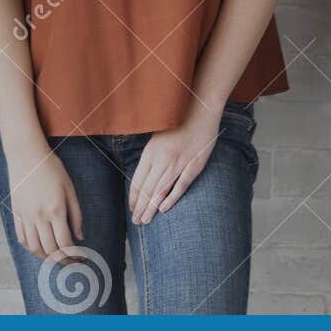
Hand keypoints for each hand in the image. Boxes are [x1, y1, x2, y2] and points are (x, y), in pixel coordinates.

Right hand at [2, 136, 83, 258]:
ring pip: (34, 248)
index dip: (74, 256)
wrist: (26, 155)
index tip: (80, 259)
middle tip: (70, 263)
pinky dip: (30, 247)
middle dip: (62, 261)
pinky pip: (21, 238)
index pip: (65, 244)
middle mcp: (39, 216)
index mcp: (56, 210)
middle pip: (50, 250)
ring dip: (46, 257)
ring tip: (55, 258)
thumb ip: (76, 215)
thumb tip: (80, 237)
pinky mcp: (16, 213)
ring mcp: (25, 216)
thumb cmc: (52, 168)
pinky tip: (38, 248)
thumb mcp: (70, 189)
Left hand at [129, 104, 220, 224]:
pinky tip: (163, 209)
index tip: (131, 208)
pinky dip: (171, 199)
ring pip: (161, 191)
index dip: (134, 196)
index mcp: (150, 151)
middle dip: (140, 207)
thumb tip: (143, 173)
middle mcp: (162, 159)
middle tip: (136, 221)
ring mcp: (178, 163)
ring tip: (145, 221)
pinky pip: (180, 186)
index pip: (138, 180)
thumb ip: (150, 155)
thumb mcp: (157, 136)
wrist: (199, 109)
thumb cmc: (178, 122)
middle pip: (148, 189)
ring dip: (151, 207)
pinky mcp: (194, 165)